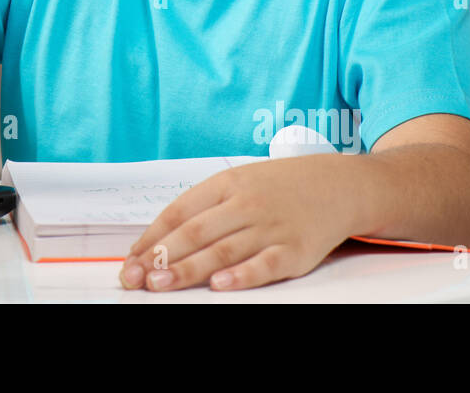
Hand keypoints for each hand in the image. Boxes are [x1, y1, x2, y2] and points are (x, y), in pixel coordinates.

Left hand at [119, 155, 360, 291]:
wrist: (338, 185)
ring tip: (160, 285)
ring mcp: (271, 227)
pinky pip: (264, 266)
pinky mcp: (295, 251)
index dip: (153, 238)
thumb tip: (160, 241)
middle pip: (196, 232)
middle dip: (162, 257)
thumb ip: (204, 209)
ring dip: (189, 269)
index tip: (131, 260)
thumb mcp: (239, 183)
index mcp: (226, 183)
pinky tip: (219, 286)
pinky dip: (241, 276)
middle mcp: (246, 204)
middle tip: (135, 278)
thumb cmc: (278, 188)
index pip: (180, 211)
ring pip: (223, 251)